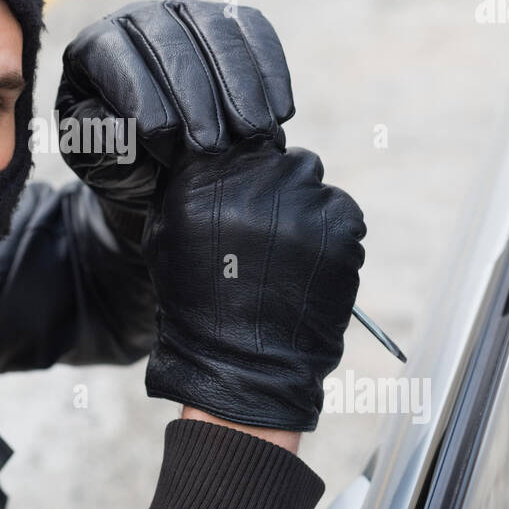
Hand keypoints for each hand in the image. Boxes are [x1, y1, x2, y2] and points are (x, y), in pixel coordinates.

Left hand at [55, 0, 295, 240]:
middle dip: (194, 94)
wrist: (157, 162)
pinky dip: (270, 71)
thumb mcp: (94, 158)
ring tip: (252, 133)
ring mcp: (186, 14)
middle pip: (167, 39)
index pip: (110, 51)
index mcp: (94, 47)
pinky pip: (254, 31)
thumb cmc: (118, 157)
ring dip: (238, 84)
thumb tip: (118, 124)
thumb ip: (96, 140)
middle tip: (211, 145)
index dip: (134, 88)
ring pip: (215, 31)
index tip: (159, 131)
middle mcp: (139, 19)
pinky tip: (280, 112)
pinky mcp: (229, 20)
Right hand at [142, 142, 366, 431]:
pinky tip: (310, 268)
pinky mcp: (339, 225)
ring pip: (315, 184)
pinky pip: (342, 212)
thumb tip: (214, 150)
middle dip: (280, 189)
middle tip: (270, 234)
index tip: (246, 202)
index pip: (240, 143)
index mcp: (205, 175)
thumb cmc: (195, 302)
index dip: (247, 172)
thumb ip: (188, 183)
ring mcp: (301, 200)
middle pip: (283, 160)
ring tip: (290, 258)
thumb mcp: (165, 234)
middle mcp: (255, 178)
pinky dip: (333, 234)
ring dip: (307, 211)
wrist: (239, 365)